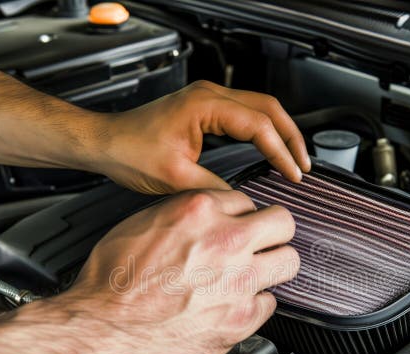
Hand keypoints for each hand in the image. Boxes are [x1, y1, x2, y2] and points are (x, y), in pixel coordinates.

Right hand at [50, 189, 299, 353]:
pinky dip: (256, 305)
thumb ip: (179, 216)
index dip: (240, 215)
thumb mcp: (138, 226)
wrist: (101, 332)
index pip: (246, 199)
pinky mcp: (242, 318)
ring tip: (259, 274)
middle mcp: (226, 241)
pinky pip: (271, 304)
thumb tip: (199, 218)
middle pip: (283, 222)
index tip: (237, 225)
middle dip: (274, 232)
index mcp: (198, 211)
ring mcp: (239, 281)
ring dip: (275, 266)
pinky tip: (236, 306)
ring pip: (290, 262)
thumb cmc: (109, 285)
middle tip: (264, 243)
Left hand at [89, 81, 310, 193]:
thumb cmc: (129, 152)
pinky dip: (263, 132)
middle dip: (291, 137)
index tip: (293, 174)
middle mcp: (209, 95)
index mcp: (205, 105)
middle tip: (304, 165)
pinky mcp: (204, 108)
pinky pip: (245, 114)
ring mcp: (207, 98)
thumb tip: (242, 201)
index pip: (259, 125)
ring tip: (294, 159)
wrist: (105, 143)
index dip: (280, 151)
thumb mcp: (176, 179)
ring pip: (259, 108)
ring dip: (279, 133)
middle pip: (268, 108)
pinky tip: (269, 149)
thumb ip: (215, 188)